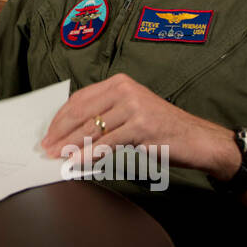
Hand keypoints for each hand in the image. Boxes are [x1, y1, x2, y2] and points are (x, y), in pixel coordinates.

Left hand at [39, 72, 233, 175]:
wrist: (199, 139)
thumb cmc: (163, 129)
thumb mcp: (132, 112)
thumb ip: (106, 114)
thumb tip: (72, 131)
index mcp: (119, 83)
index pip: (80, 99)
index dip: (60, 118)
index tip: (48, 133)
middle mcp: (125, 90)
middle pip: (81, 112)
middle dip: (60, 133)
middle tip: (46, 148)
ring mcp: (133, 107)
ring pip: (91, 129)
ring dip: (70, 146)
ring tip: (57, 157)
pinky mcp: (141, 126)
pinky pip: (107, 143)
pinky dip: (88, 155)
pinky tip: (77, 162)